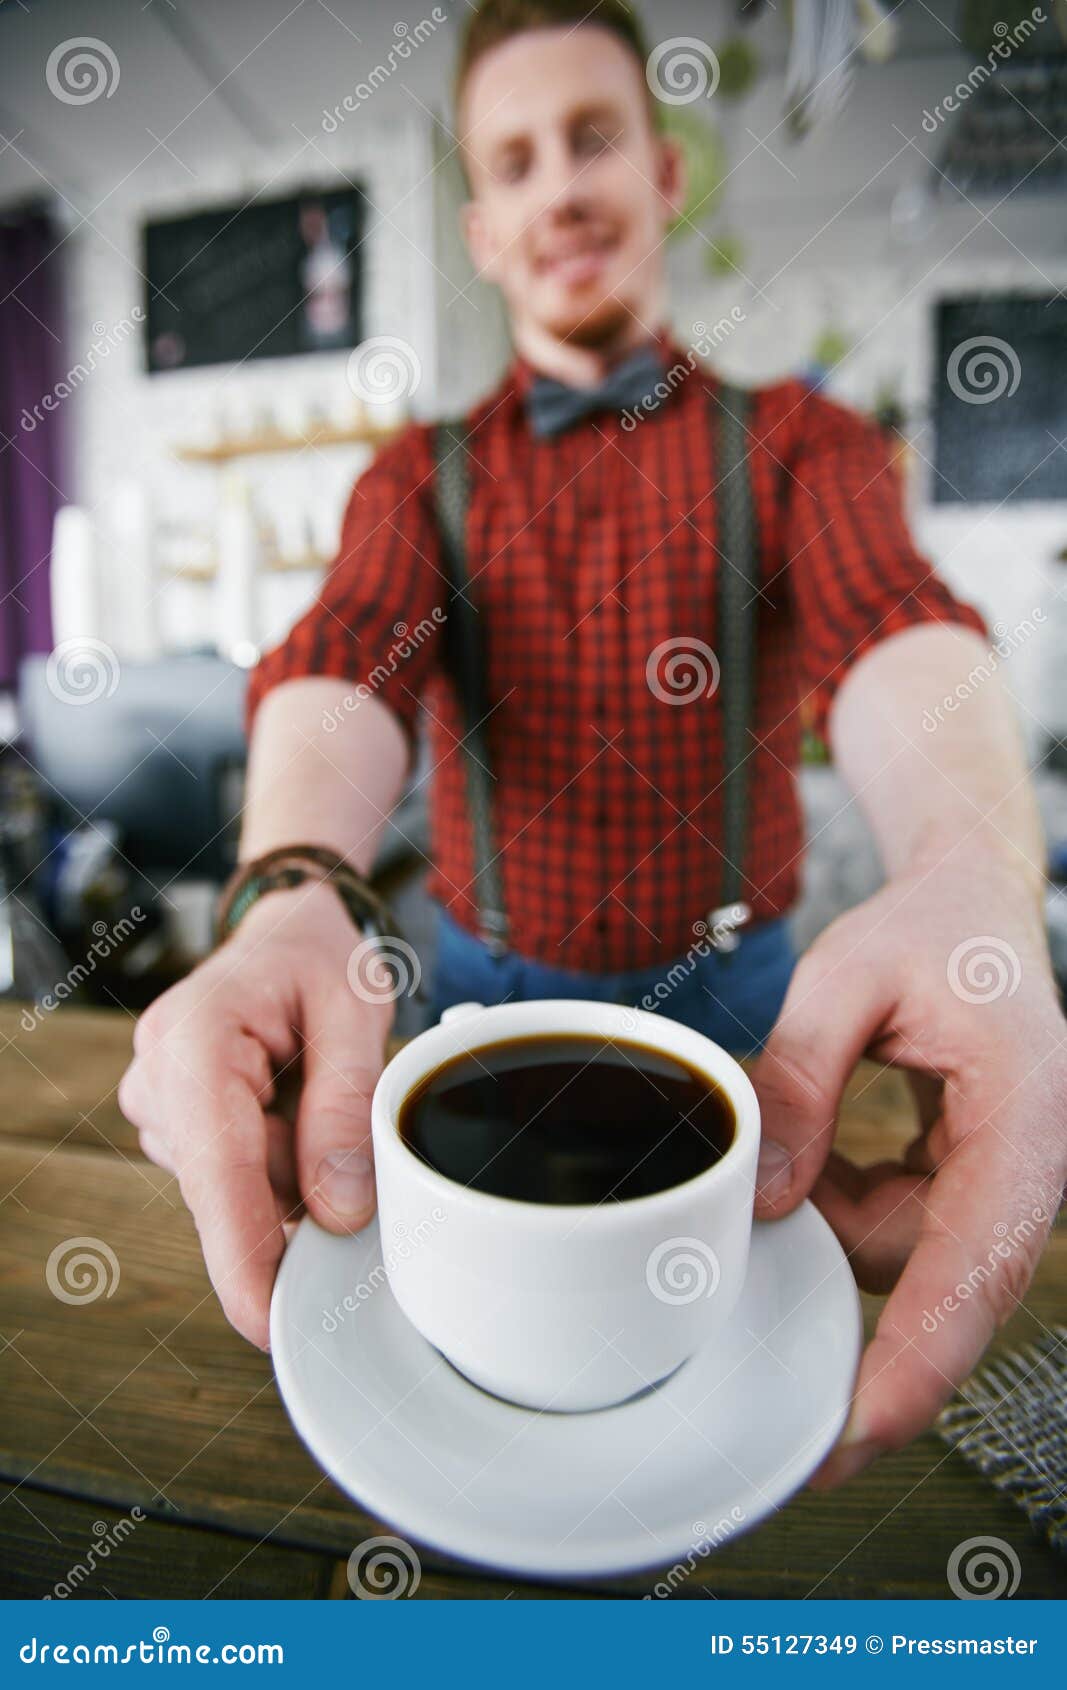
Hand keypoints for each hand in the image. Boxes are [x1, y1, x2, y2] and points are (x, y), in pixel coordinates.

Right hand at [119, 882, 392, 1347]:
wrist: (287, 932)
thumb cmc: (320, 960)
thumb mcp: (354, 1016)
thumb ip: (346, 1111)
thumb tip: (338, 1214)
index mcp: (194, 1040)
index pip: (218, 1172)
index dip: (242, 1254)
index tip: (265, 1320)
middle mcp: (156, 1077)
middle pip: (233, 1188)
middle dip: (300, 1175)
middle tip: (338, 1091)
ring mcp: (155, 1105)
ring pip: (239, 1188)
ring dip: (291, 1159)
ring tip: (308, 1080)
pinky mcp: (172, 1127)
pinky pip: (235, 1176)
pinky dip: (275, 1155)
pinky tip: (287, 1100)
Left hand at [749, 850, 1065, 1484]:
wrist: (977, 913)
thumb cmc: (929, 933)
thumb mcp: (846, 974)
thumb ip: (801, 1076)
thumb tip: (765, 1195)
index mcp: (1026, 1119)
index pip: (977, 1264)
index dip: (920, 1359)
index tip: (861, 1429)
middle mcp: (1032, 1170)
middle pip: (932, 1280)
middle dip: (842, 1273)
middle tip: (757, 1226)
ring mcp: (1008, 1188)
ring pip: (901, 1259)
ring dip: (833, 1217)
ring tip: (806, 1129)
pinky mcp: (974, 1193)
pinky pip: (899, 1236)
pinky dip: (845, 1202)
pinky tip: (826, 1149)